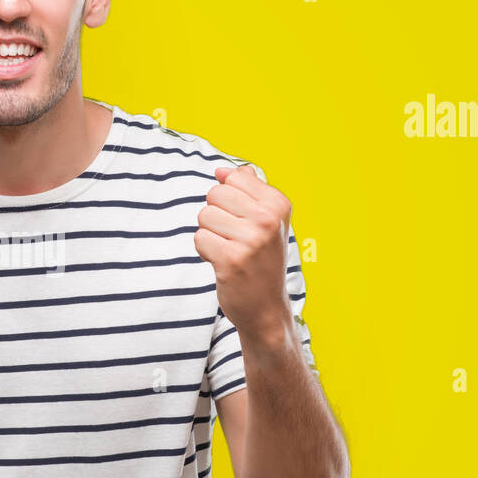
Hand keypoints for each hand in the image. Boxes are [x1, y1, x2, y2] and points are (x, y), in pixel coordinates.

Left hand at [193, 163, 293, 342]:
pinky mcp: (231, 260)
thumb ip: (248, 190)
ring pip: (204, 216)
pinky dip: (205, 251)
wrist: (266, 307)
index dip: (228, 197)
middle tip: (233, 237)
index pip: (233, 177)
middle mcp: (268, 219)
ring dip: (210, 234)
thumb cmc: (261, 259)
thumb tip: (222, 170)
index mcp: (278, 204)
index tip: (242, 219)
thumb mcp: (267, 220)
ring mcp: (251, 240)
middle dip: (216, 215)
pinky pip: (199, 238)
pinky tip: (222, 262)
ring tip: (228, 250)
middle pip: (215, 193)